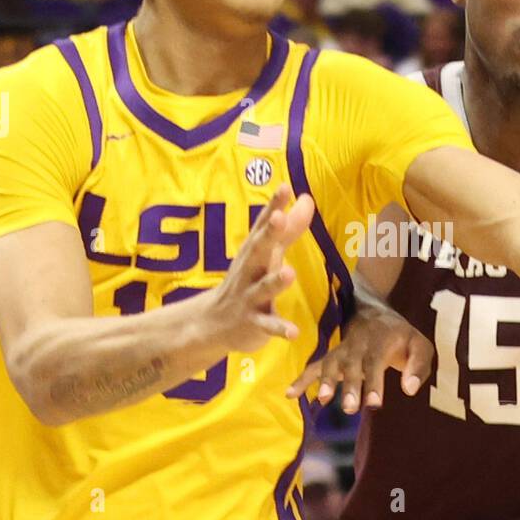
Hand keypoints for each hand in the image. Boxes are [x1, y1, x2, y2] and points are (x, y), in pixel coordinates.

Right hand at [204, 185, 313, 355]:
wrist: (212, 323)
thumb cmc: (247, 281)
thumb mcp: (267, 254)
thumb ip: (289, 229)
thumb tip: (307, 198)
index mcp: (254, 252)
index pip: (263, 225)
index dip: (274, 206)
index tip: (285, 187)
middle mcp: (249, 271)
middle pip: (258, 250)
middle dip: (268, 234)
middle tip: (279, 217)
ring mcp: (249, 297)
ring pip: (263, 289)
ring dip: (275, 281)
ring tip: (290, 273)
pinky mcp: (253, 323)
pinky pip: (267, 326)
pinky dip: (279, 329)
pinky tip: (294, 332)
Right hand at [287, 299, 432, 412]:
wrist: (375, 315)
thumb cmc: (402, 337)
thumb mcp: (420, 345)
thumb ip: (418, 367)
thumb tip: (409, 389)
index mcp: (380, 341)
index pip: (376, 363)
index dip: (374, 383)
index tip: (374, 403)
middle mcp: (358, 346)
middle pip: (351, 366)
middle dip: (349, 386)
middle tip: (349, 408)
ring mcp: (341, 351)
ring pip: (331, 364)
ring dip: (325, 381)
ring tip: (322, 399)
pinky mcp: (331, 357)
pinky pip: (314, 366)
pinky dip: (301, 379)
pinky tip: (289, 394)